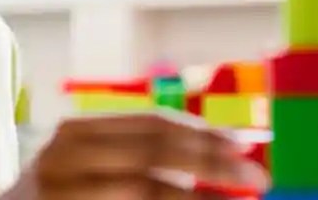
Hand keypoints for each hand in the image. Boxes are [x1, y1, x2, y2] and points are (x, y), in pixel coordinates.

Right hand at [4, 112, 268, 199]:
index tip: (245, 146)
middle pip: (150, 154)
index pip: (149, 124)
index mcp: (75, 135)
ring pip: (143, 192)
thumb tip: (221, 153)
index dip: (201, 134)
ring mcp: (59, 195)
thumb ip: (136, 156)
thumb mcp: (86, 167)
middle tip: (257, 178)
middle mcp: (63, 160)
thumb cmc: (61, 197)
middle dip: (211, 164)